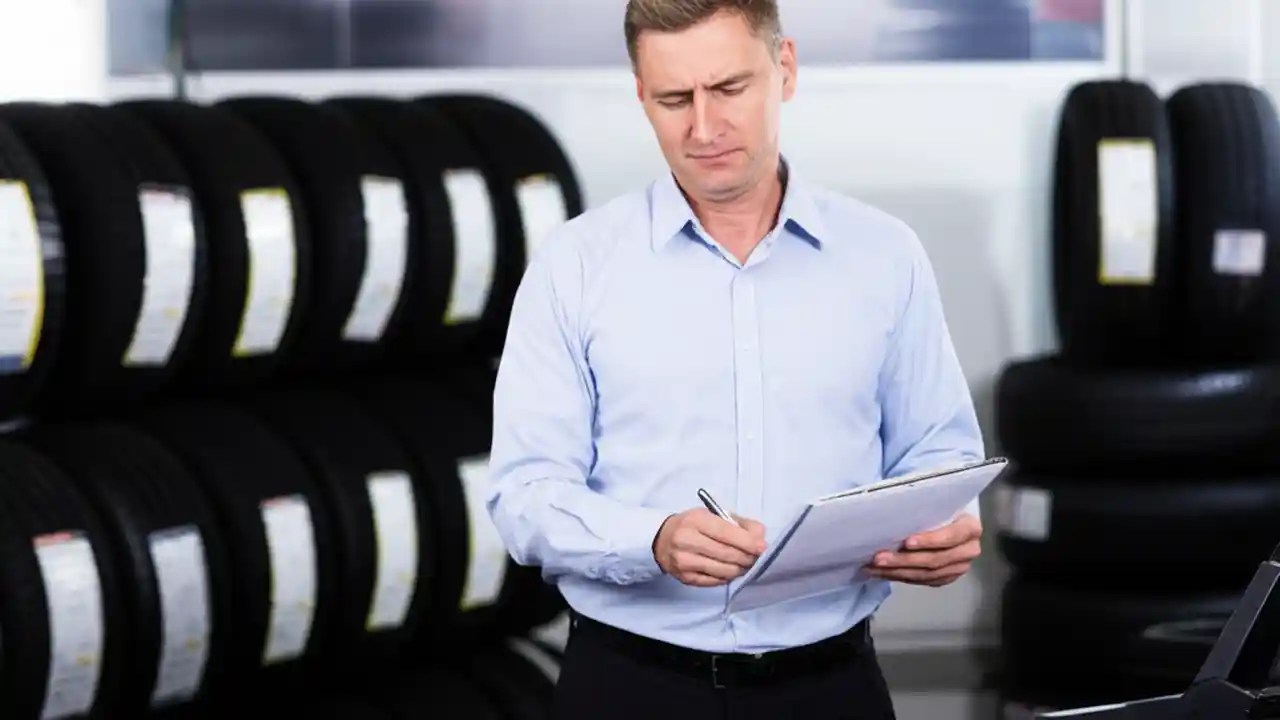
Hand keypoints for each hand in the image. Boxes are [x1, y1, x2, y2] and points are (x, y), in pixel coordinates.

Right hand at [653, 509, 766, 586]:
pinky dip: (728, 576)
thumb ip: (739, 524)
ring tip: (745, 563)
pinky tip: (730, 569)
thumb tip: (760, 537)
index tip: (762, 547)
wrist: (662, 539)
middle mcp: (687, 541)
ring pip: (724, 571)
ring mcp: (684, 561)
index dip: (748, 542)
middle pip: (727, 554)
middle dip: (748, 557)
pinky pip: (716, 581)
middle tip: (757, 557)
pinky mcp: (685, 578)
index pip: (726, 533)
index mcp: (695, 520)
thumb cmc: (693, 525)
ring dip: (740, 569)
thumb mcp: (713, 515)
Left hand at [865, 513, 981, 586]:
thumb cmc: (940, 508)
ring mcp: (959, 567)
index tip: (907, 542)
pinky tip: (883, 573)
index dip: (929, 540)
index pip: (951, 536)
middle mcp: (969, 550)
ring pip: (927, 574)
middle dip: (904, 560)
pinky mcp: (947, 577)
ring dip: (898, 571)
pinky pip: (923, 581)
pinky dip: (901, 577)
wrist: (949, 519)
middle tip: (879, 558)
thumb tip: (892, 514)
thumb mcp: (938, 504)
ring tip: (875, 567)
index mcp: (970, 528)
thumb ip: (925, 510)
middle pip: (936, 559)